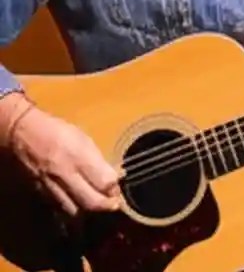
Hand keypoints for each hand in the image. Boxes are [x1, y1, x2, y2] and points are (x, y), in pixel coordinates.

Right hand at [1, 96, 121, 215]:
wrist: (22, 135)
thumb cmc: (58, 132)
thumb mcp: (83, 139)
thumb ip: (98, 161)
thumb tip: (115, 178)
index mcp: (78, 157)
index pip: (104, 182)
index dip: (115, 188)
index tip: (119, 187)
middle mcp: (64, 175)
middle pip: (91, 202)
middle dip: (106, 206)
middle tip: (114, 204)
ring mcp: (51, 187)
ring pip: (75, 212)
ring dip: (90, 213)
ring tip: (98, 207)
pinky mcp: (41, 195)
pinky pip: (60, 210)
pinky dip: (73, 212)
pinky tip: (80, 208)